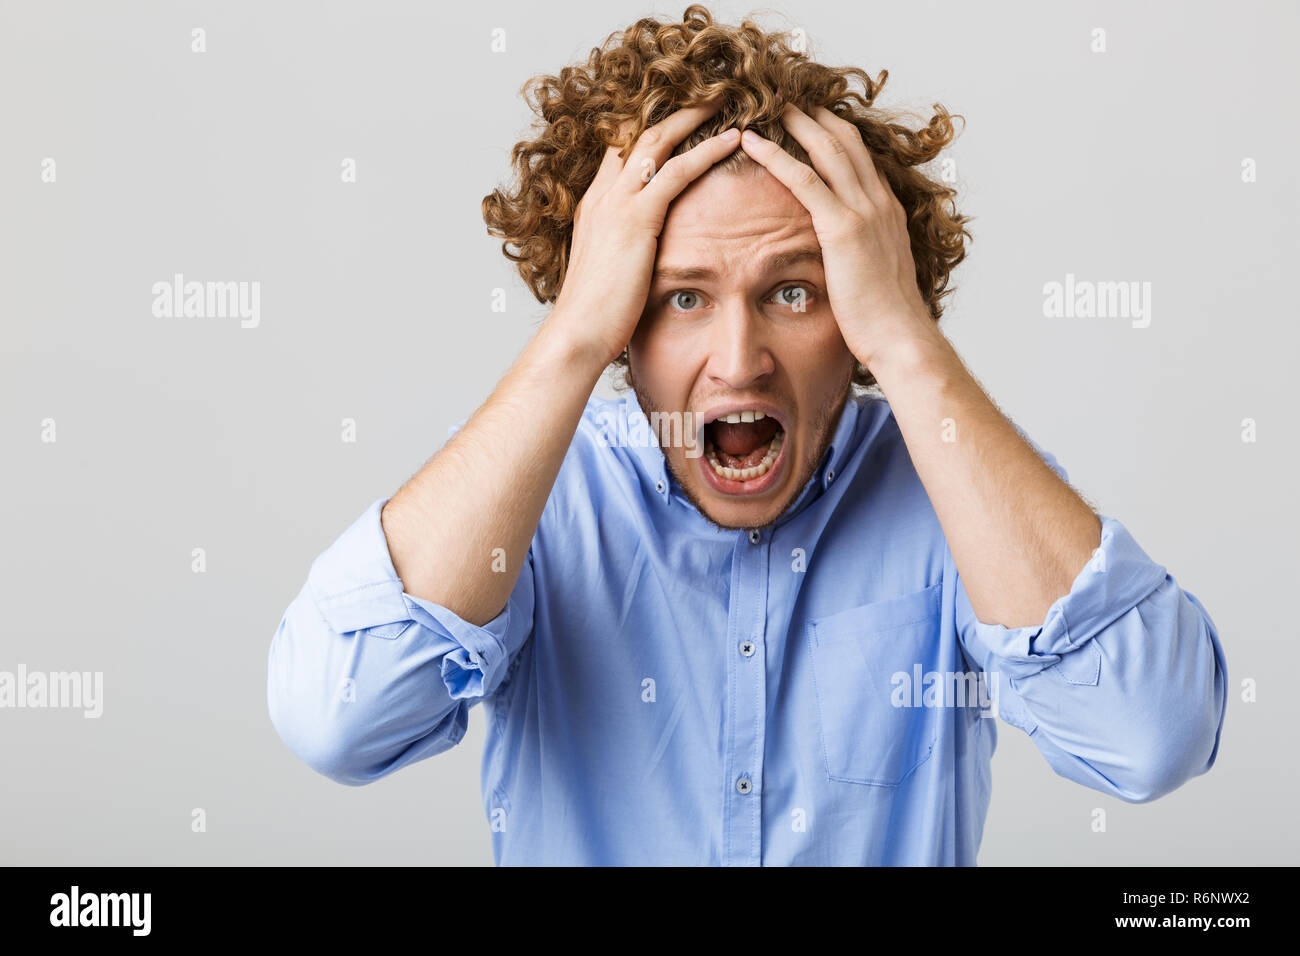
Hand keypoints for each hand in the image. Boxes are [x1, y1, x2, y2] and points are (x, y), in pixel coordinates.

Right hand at [549, 100, 741, 366]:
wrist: (577, 334)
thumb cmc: (596, 316)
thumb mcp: (611, 274)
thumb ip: (626, 255)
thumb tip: (644, 262)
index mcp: (595, 207)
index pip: (622, 153)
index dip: (651, 132)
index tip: (681, 120)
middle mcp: (603, 196)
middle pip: (638, 134)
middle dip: (673, 112)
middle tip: (707, 94)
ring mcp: (617, 204)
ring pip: (657, 140)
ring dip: (694, 117)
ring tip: (725, 100)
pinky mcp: (636, 218)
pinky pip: (677, 171)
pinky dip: (707, 150)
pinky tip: (733, 138)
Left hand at [738, 105, 941, 370]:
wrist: (901, 337)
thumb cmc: (885, 318)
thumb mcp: (875, 275)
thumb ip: (860, 255)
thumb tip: (843, 259)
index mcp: (886, 212)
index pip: (860, 158)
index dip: (836, 132)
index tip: (813, 117)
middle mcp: (878, 202)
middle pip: (845, 141)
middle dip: (816, 115)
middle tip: (788, 97)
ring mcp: (863, 211)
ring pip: (826, 149)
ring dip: (796, 122)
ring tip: (769, 105)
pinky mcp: (842, 228)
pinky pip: (804, 180)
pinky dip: (776, 156)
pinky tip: (751, 142)